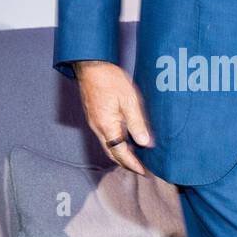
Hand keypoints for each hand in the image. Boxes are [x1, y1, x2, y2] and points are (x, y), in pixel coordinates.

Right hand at [73, 60, 153, 174]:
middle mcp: (98, 127)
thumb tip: (145, 143)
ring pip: (107, 145)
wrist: (91, 65)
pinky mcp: (93, 116)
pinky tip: (124, 139)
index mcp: (107, 126)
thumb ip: (137, 123)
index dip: (132, 164)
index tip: (144, 171)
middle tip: (140, 168)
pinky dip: (115, 143)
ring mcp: (94, 122)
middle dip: (125, 163)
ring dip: (120, 154)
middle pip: (111, 153)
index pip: (120, 153)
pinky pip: (104, 136)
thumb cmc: (110, 79)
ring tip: (135, 156)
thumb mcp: (129, 100)